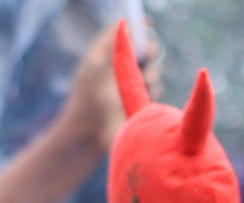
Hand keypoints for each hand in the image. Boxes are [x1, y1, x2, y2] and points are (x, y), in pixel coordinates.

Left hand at [53, 22, 161, 154]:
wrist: (92, 136)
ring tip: (144, 83)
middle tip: (150, 54)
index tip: (147, 25)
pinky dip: (153, 89)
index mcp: (106, 58)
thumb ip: (110, 43)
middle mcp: (121, 71)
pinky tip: (146, 97)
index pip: (124, 35)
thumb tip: (125, 24)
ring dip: (152, 73)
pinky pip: (155, 89)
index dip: (137, 28)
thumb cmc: (88, 100)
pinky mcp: (142, 105)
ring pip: (153, 71)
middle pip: (144, 51)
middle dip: (150, 51)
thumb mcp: (95, 65)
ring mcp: (133, 89)